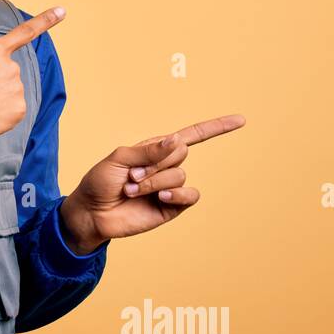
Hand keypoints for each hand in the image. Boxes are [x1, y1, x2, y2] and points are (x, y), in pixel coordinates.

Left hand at [59, 114, 246, 251]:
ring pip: (179, 174)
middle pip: (180, 153)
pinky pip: (189, 195)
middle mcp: (165, 167)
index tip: (241, 120)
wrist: (92, 213)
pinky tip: (159, 198)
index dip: (215, 128)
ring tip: (131, 190)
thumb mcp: (119, 157)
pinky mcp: (171, 207)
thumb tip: (177, 140)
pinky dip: (176, 194)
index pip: (191, 136)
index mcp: (155, 149)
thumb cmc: (100, 182)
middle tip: (130, 176)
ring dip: (153, 182)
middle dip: (153, 162)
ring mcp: (170, 187)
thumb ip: (148, 149)